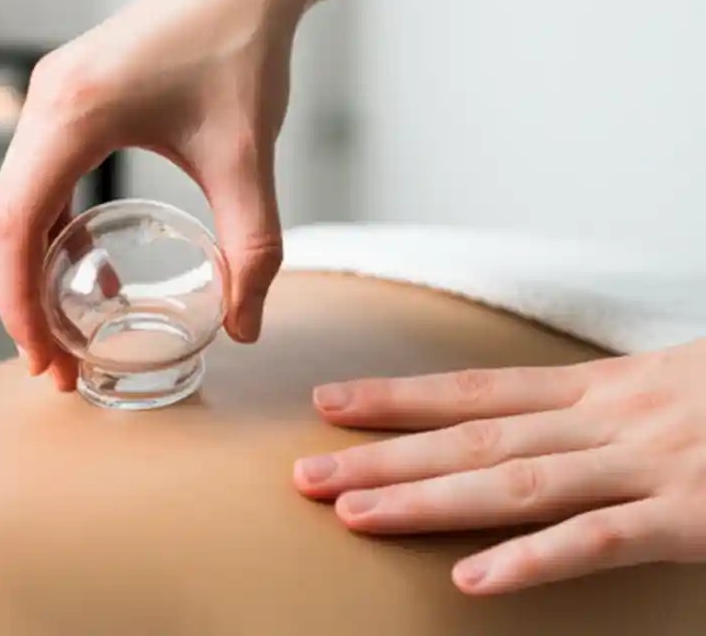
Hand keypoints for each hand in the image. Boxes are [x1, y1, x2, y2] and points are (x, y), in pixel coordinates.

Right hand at [0, 0, 305, 388]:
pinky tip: (90, 267)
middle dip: (25, 301)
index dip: (19, 304)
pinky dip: (53, 230)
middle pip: (5, 221)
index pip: (15, 225)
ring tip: (69, 329)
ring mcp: (49, 96)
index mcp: (73, 111)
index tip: (47, 359)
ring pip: (17, 201)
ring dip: (36, 268)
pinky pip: (40, 176)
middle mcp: (44, 101)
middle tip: (59, 365)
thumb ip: (253, 248)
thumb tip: (246, 326)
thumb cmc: (241, 49)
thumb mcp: (249, 159)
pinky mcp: (67, 96)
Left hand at [293, 339, 705, 594]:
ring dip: (426, 501)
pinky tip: (472, 581)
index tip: (331, 401)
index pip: (480, 390)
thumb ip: (614, 411)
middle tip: (302, 472)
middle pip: (473, 439)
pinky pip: (602, 542)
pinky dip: (535, 561)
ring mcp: (652, 465)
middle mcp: (615, 420)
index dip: (401, 399)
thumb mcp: (681, 388)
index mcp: (610, 389)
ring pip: (515, 483)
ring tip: (349, 514)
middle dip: (384, 455)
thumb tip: (556, 428)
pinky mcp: (696, 515)